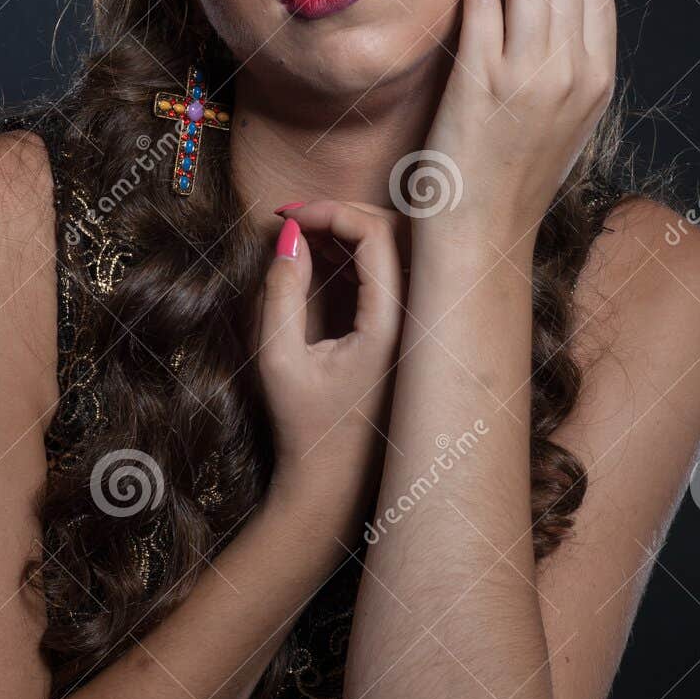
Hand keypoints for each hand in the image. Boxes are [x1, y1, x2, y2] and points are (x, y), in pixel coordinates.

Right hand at [254, 200, 405, 522]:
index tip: (286, 217)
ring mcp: (421, 329)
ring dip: (353, 231)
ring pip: (401, 250)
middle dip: (343, 213)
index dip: (329, 211)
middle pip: (398, 231)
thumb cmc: (305, 429)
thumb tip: (288, 236)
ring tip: (301, 236)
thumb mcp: (278, 359)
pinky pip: (397, 276)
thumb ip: (281, 292)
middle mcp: (420, 323)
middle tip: (291, 220)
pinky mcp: (412, 336)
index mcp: (393, 327)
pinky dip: (362, 256)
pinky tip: (323, 258)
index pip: (377, 234)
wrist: (336, 486)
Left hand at [422, 0, 616, 243]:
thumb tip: (553, 7)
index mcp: (599, 82)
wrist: (481, 236)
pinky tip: (460, 2)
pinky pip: (482, 1)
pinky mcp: (480, 82)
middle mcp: (572, 75)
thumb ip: (573, 69)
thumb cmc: (513, 181)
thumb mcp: (569, 124)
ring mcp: (528, 77)